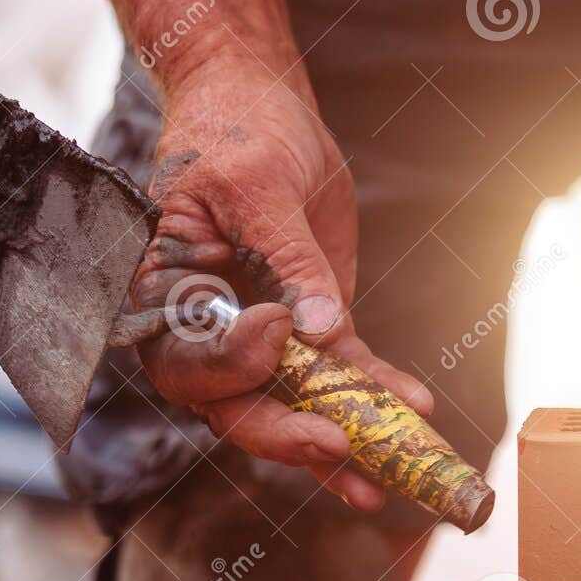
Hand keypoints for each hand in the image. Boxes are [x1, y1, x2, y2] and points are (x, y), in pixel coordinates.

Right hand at [131, 53, 431, 510]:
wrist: (262, 104)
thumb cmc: (237, 133)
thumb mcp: (258, 186)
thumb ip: (287, 261)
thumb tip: (318, 333)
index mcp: (164, 295)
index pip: (187, 360)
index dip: (231, 364)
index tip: (281, 333)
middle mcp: (207, 331)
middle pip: (238, 405)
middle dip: (290, 432)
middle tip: (338, 445)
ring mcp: (262, 337)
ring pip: (296, 404)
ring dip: (344, 439)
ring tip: (389, 477)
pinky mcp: (312, 330)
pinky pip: (342, 375)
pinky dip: (378, 395)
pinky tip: (415, 409)